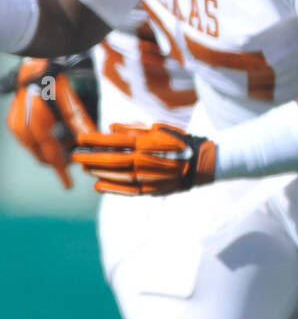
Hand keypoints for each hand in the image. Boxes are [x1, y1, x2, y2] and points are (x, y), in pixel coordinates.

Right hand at [5, 58, 97, 188]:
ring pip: (33, 147)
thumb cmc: (61, 80)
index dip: (60, 169)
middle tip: (73, 160)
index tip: (68, 184)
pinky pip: (28, 137)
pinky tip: (55, 136)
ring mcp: (15, 121)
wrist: (42, 61)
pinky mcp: (14, 117)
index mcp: (37, 122)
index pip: (50, 153)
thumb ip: (81, 124)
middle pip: (40, 153)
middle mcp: (22, 124)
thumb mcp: (74, 102)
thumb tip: (93, 144)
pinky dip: (41, 141)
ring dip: (49, 150)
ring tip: (66, 147)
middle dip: (56, 159)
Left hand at [72, 122, 215, 195]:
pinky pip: (126, 190)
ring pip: (115, 176)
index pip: (113, 142)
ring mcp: (147, 177)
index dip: (94, 141)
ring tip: (86, 168)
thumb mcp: (158, 128)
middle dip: (90, 158)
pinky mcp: (151, 189)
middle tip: (76, 156)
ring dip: (98, 172)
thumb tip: (111, 128)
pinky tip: (98, 185)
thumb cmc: (178, 142)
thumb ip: (134, 128)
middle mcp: (144, 160)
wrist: (200, 163)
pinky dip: (110, 188)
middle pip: (110, 160)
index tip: (80, 139)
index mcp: (146, 144)